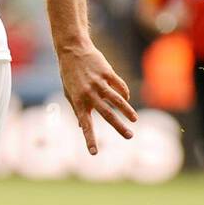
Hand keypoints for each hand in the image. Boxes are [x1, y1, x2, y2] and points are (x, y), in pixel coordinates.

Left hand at [57, 39, 137, 153]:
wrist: (73, 50)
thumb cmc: (69, 74)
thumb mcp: (69, 92)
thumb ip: (77, 109)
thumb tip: (81, 126)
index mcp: (77, 101)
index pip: (85, 125)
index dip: (89, 139)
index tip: (94, 153)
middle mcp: (88, 93)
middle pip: (106, 114)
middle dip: (119, 127)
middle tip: (130, 136)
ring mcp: (98, 82)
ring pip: (117, 100)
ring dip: (127, 111)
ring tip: (134, 120)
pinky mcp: (107, 72)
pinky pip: (119, 86)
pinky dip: (124, 94)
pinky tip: (126, 100)